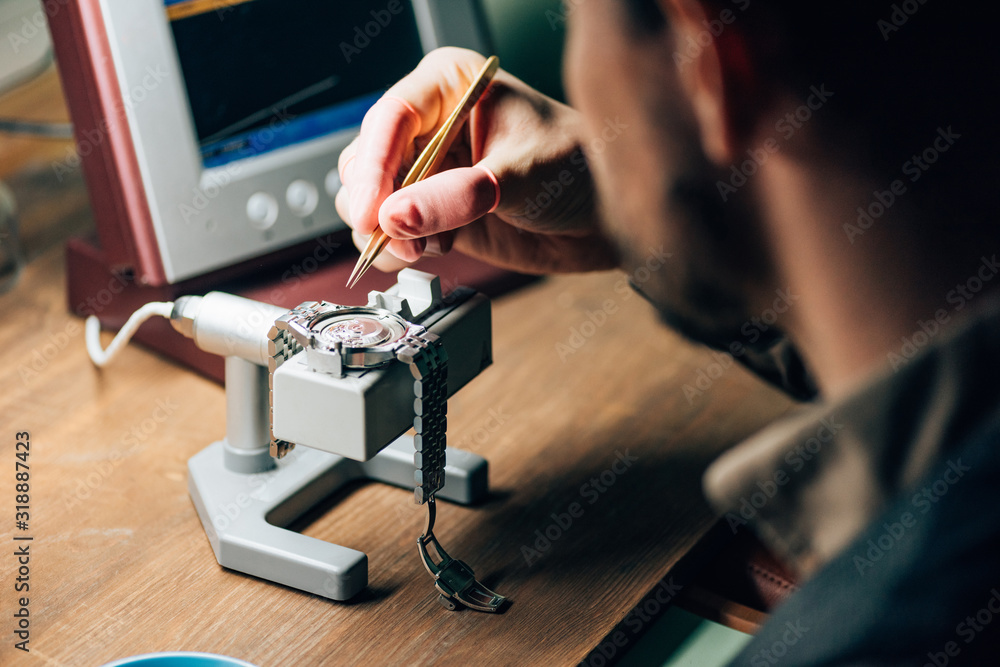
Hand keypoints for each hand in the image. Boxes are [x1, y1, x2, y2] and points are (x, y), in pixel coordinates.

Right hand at [336, 47, 617, 274]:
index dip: (374, 166)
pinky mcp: (430, 209)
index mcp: (451, 85)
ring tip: (427, 246)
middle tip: (404, 238)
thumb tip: (397, 217)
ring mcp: (427, 169)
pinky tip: (433, 250)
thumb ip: (459, 197)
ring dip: (387, 231)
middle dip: (378, 205)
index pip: (392, 116)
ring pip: (370, 198)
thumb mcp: (522, 176)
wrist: (600, 219)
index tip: (372, 211)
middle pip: (367, 159)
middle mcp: (430, 124)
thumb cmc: (579, 170)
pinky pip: (388, 230)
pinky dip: (397, 248)